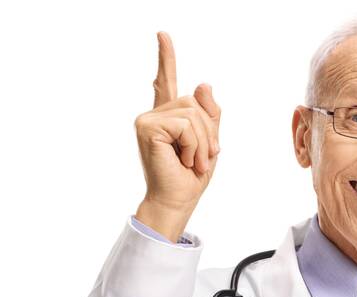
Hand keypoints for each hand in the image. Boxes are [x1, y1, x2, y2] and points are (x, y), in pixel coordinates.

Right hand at [133, 31, 220, 239]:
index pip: (166, 81)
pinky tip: (184, 160)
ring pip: (192, 113)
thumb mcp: (210, 143)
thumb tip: (203, 83)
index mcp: (168, 117)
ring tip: (193, 162)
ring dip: (202, 143)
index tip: (162, 35)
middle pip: (195, 102)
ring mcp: (147, 119)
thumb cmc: (190, 177)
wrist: (177, 201)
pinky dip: (193, 146)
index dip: (166, 58)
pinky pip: (185, 125)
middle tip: (201, 159)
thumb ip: (210, 114)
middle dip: (208, 133)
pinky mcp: (147, 127)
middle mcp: (155, 114)